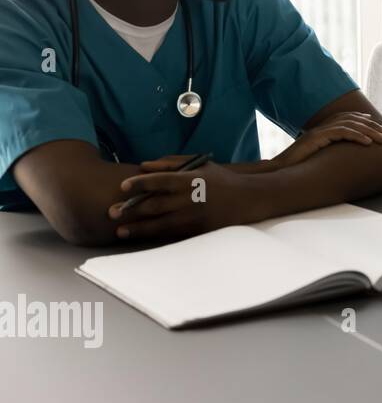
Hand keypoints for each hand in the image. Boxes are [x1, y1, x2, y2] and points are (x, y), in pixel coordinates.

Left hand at [108, 160, 257, 241]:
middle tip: (111, 213)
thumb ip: (171, 164)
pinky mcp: (198, 230)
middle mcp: (189, 199)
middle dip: (130, 210)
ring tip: (120, 232)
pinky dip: (156, 237)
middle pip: (154, 205)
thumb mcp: (200, 165)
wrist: (248, 200)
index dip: (138, 184)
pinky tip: (142, 238)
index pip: (158, 181)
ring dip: (138, 229)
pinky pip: (173, 235)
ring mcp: (194, 217)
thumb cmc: (222, 180)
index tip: (122, 187)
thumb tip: (144, 165)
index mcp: (189, 180)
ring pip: (160, 224)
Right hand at [272, 111, 381, 168]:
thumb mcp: (317, 160)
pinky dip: (357, 136)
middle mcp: (320, 128)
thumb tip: (342, 162)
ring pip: (349, 125)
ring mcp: (317, 132)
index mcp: (320, 131)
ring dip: (368, 131)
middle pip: (350, 121)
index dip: (362, 121)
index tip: (377, 126)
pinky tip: (368, 143)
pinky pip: (341, 133)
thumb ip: (328, 155)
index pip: (345, 120)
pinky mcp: (316, 138)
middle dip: (371, 126)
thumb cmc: (296, 169)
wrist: (278, 171)